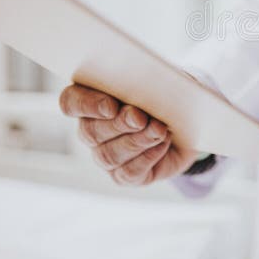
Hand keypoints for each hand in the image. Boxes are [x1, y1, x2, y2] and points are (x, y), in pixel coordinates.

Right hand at [59, 84, 198, 185]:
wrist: (187, 125)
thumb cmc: (165, 96)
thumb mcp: (157, 83)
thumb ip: (145, 84)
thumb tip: (144, 95)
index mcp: (92, 99)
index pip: (71, 102)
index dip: (87, 105)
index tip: (110, 106)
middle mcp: (92, 129)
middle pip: (91, 131)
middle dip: (119, 124)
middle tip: (140, 117)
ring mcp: (105, 155)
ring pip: (109, 155)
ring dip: (137, 141)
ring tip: (159, 130)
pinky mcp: (123, 175)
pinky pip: (128, 171)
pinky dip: (148, 156)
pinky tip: (163, 144)